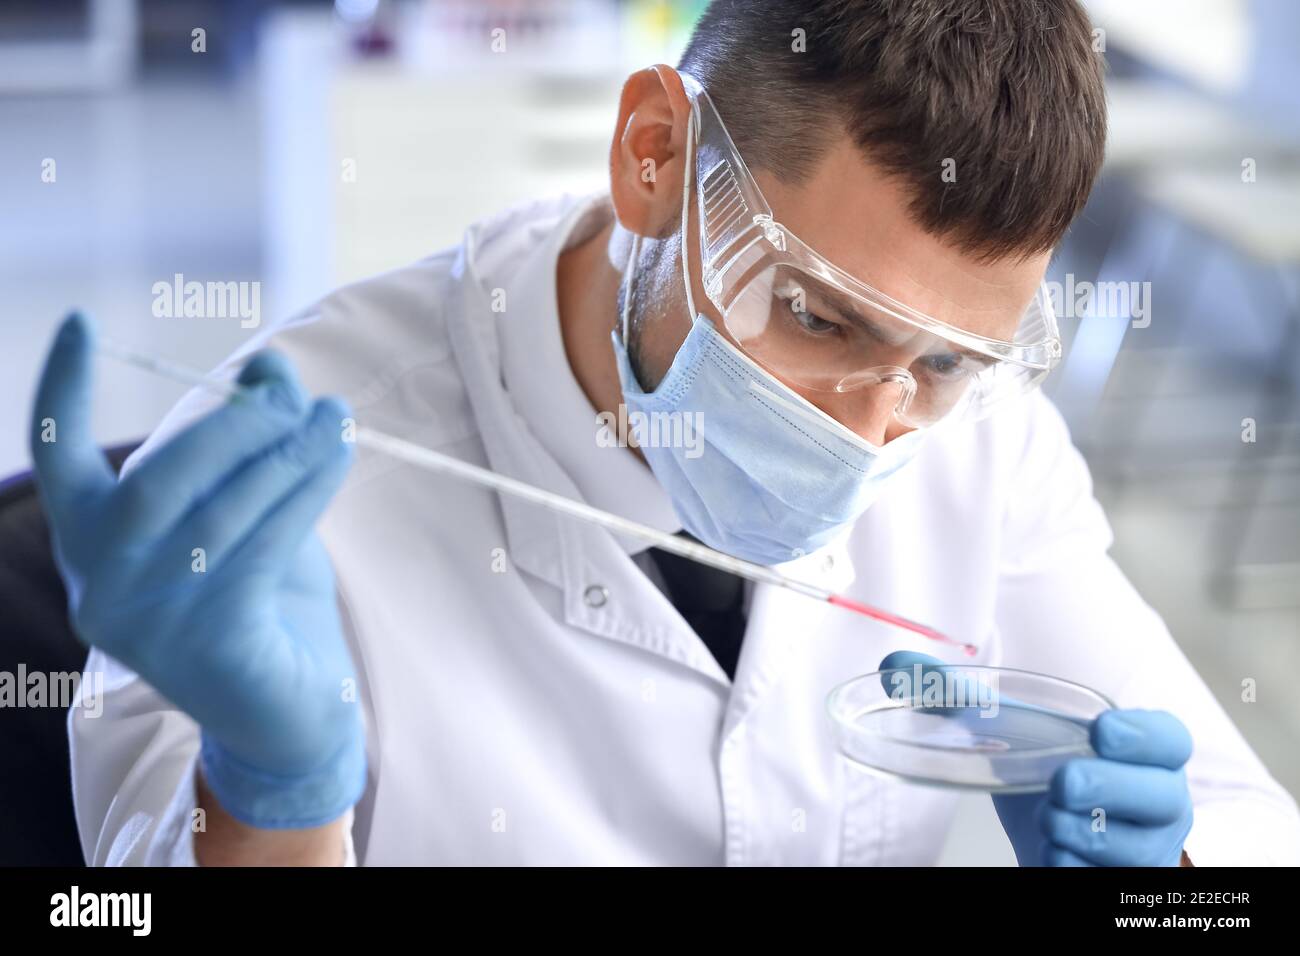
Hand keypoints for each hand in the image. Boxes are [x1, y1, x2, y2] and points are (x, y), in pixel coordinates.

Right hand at [30, 313, 364, 828]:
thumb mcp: (247, 508)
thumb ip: (248, 443)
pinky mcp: (209, 646)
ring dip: (287, 454)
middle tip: (295, 396)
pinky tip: (335, 458)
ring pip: (219, 514)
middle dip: (231, 426)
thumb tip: (272, 366)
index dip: (62, 391)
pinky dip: (302, 493)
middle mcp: (101, 585)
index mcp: (91, 544)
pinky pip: (260, 547)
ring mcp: (149, 624)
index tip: (79, 321)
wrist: (287, 713)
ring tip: (334, 418)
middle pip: (154, 480)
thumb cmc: (259, 600)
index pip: (54, 461)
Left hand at [994, 708, 1193, 865]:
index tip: (1101, 731)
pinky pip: (1107, 879)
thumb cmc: (1045, 785)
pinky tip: (1052, 852)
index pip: (1170, 739)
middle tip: (1063, 783)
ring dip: (1081, 832)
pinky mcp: (1130, 883)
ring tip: (1046, 819)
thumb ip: (987, 709)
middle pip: (1163, 796)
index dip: (1144, 735)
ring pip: (1136, 848)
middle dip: (1110, 787)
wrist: (1045, 844)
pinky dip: (1071, 865)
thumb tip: (929, 672)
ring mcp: (1152, 850)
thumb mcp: (1023, 742)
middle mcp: (1162, 803)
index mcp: (1147, 756)